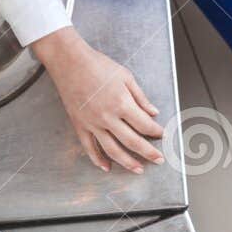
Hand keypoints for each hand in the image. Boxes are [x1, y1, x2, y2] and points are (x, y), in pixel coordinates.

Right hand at [33, 27, 163, 173]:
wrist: (70, 62)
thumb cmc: (97, 65)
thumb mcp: (125, 76)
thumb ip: (140, 97)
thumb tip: (153, 112)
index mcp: (121, 103)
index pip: (144, 125)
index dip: (156, 132)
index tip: (162, 135)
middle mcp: (108, 117)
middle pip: (132, 141)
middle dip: (148, 152)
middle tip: (159, 159)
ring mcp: (92, 123)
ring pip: (112, 150)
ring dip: (127, 163)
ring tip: (138, 169)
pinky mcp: (80, 125)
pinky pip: (89, 148)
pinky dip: (98, 160)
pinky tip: (107, 167)